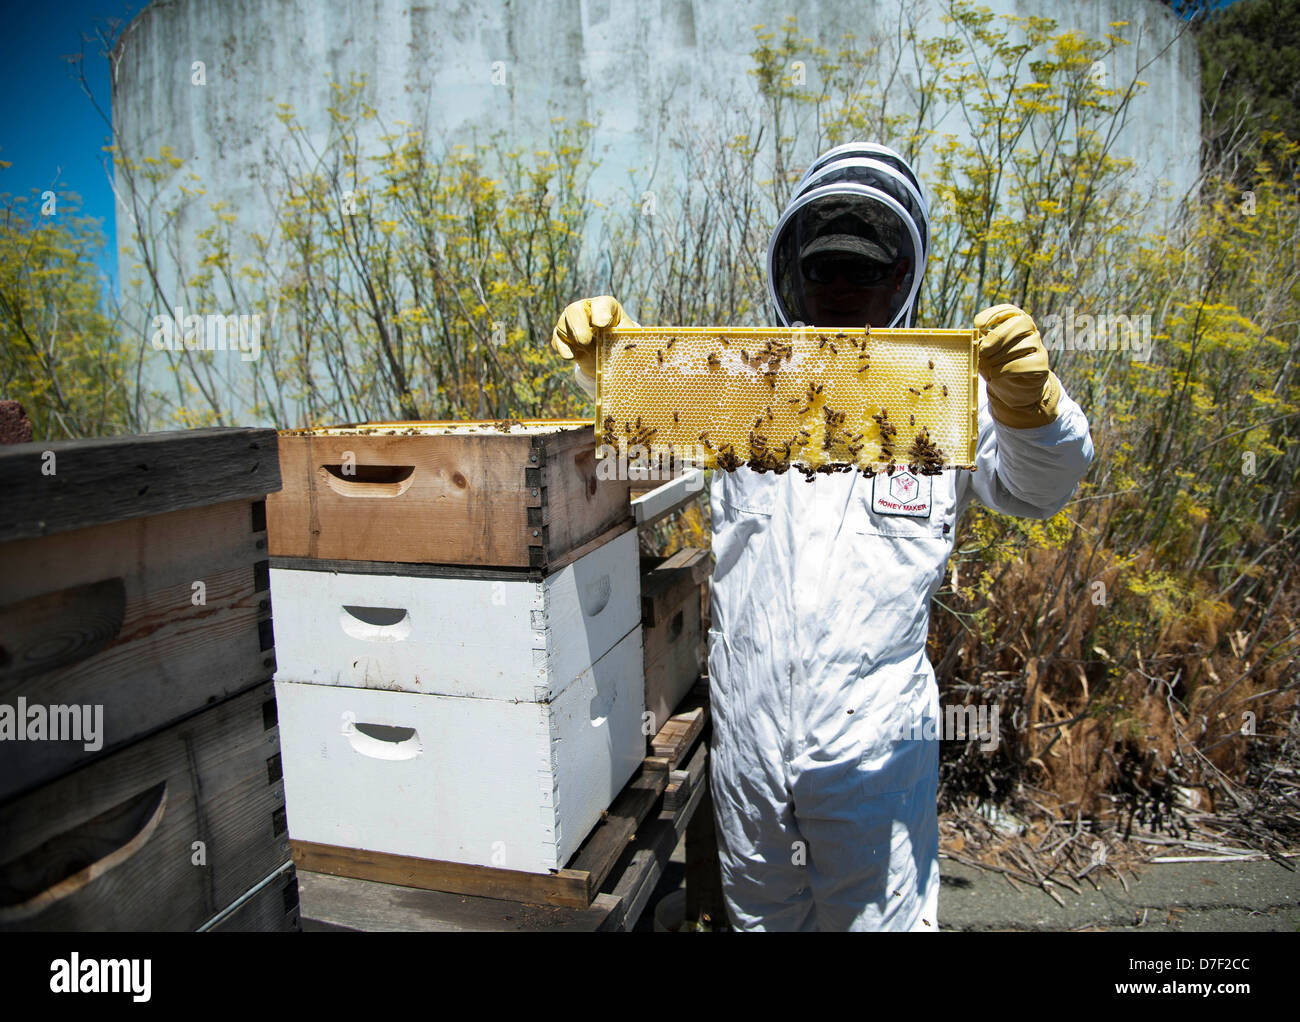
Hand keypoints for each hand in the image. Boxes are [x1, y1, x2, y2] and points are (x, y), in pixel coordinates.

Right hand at [549, 296, 639, 379]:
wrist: (605, 349)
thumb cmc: (618, 337)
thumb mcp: (626, 335)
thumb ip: (626, 337)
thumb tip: (627, 347)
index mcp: (604, 305)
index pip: (601, 305)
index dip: (601, 314)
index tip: (603, 324)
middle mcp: (584, 309)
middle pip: (574, 311)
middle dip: (579, 327)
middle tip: (585, 342)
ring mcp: (570, 322)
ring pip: (563, 326)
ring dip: (573, 341)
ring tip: (586, 350)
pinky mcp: (561, 336)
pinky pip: (557, 342)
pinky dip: (564, 350)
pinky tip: (572, 356)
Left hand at [974, 304, 1061, 428]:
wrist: (1014, 387)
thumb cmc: (997, 363)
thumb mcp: (987, 351)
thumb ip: (982, 343)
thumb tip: (973, 341)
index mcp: (1016, 321)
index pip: (1009, 311)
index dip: (994, 315)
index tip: (978, 325)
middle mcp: (1031, 330)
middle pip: (1020, 324)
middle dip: (997, 337)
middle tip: (982, 350)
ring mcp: (1038, 346)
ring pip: (1022, 345)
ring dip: (999, 357)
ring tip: (986, 367)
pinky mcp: (1041, 364)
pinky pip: (1025, 364)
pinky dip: (1007, 370)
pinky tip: (995, 374)